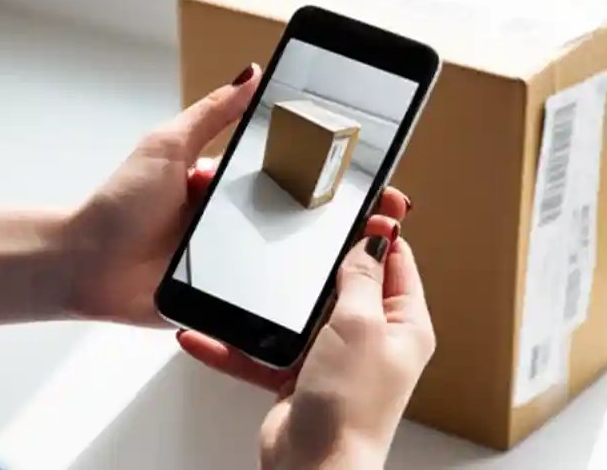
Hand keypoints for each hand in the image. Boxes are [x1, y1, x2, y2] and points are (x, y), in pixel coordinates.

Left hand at [62, 63, 415, 327]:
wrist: (81, 263)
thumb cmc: (117, 203)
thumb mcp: (168, 146)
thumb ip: (211, 115)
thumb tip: (252, 73)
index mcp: (227, 184)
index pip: (291, 173)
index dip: (332, 172)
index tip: (372, 166)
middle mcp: (236, 222)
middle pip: (304, 217)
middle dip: (350, 214)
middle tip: (390, 210)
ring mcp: (234, 262)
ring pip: (294, 258)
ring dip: (332, 255)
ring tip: (372, 247)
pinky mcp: (225, 298)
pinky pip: (267, 297)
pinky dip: (298, 294)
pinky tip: (332, 290)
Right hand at [178, 230, 434, 468]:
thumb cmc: (351, 408)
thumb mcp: (359, 323)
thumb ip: (359, 278)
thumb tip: (371, 240)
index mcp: (404, 324)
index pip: (396, 260)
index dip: (381, 228)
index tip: (366, 198)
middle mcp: (371, 340)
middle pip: (344, 283)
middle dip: (315, 261)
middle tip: (296, 226)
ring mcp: (333, 360)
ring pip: (296, 316)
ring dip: (265, 304)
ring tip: (240, 277)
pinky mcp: (296, 380)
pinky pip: (261, 353)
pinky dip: (232, 345)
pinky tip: (202, 334)